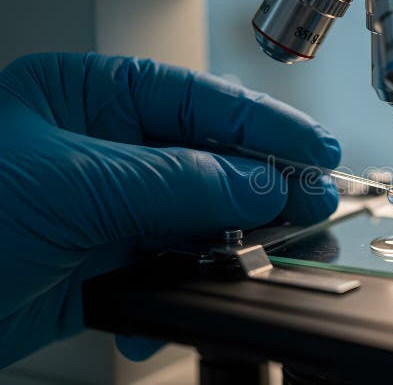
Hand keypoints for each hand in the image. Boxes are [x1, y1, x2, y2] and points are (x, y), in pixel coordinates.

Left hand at [0, 53, 340, 366]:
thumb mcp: (73, 182)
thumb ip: (178, 182)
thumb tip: (259, 184)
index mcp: (87, 98)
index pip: (197, 100)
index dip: (264, 124)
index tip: (314, 149)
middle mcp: (104, 149)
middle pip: (209, 160)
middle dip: (264, 184)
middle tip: (314, 202)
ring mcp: (108, 210)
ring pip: (198, 219)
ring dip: (236, 243)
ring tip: (280, 252)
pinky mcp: (105, 265)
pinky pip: (170, 270)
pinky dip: (186, 289)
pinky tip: (187, 299)